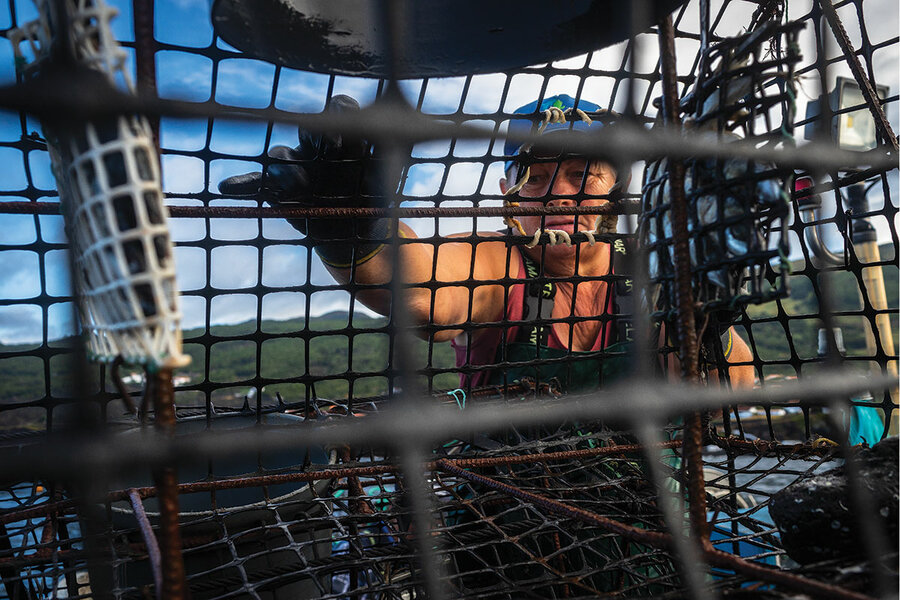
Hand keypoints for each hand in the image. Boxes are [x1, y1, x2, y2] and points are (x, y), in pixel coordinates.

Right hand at [218, 95, 390, 266]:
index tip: (348, 127)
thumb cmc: (375, 200)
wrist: (359, 235)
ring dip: (288, 169)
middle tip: (330, 148)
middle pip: (308, 127)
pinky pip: (257, 184)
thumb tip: (401, 139)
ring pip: (282, 156)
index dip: (342, 112)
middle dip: (315, 134)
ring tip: (302, 185)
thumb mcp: (388, 179)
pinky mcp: (279, 191)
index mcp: (345, 137)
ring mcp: (296, 168)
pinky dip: (242, 185)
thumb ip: (390, 157)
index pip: (340, 109)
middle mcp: (316, 147)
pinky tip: (227, 188)